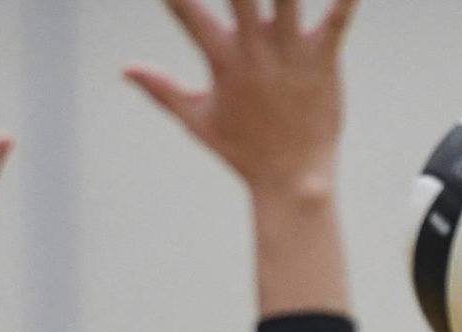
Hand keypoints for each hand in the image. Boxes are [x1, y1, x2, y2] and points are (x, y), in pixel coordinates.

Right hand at [128, 0, 359, 200]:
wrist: (293, 183)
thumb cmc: (244, 153)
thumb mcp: (196, 119)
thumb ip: (160, 88)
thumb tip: (124, 70)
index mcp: (221, 59)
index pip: (186, 9)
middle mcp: (255, 50)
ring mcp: (290, 54)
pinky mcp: (323, 61)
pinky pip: (337, 20)